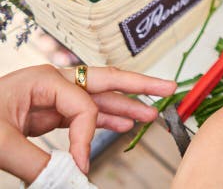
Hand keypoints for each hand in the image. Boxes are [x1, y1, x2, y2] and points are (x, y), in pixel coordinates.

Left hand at [0, 65, 175, 182]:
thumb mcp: (0, 143)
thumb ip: (39, 162)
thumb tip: (71, 179)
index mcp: (42, 81)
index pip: (84, 106)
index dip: (89, 137)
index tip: (82, 166)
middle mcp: (50, 84)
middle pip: (104, 81)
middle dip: (138, 85)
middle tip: (169, 88)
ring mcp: (46, 98)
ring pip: (96, 98)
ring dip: (125, 106)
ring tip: (153, 114)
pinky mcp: (41, 114)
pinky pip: (80, 115)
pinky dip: (103, 120)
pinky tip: (122, 124)